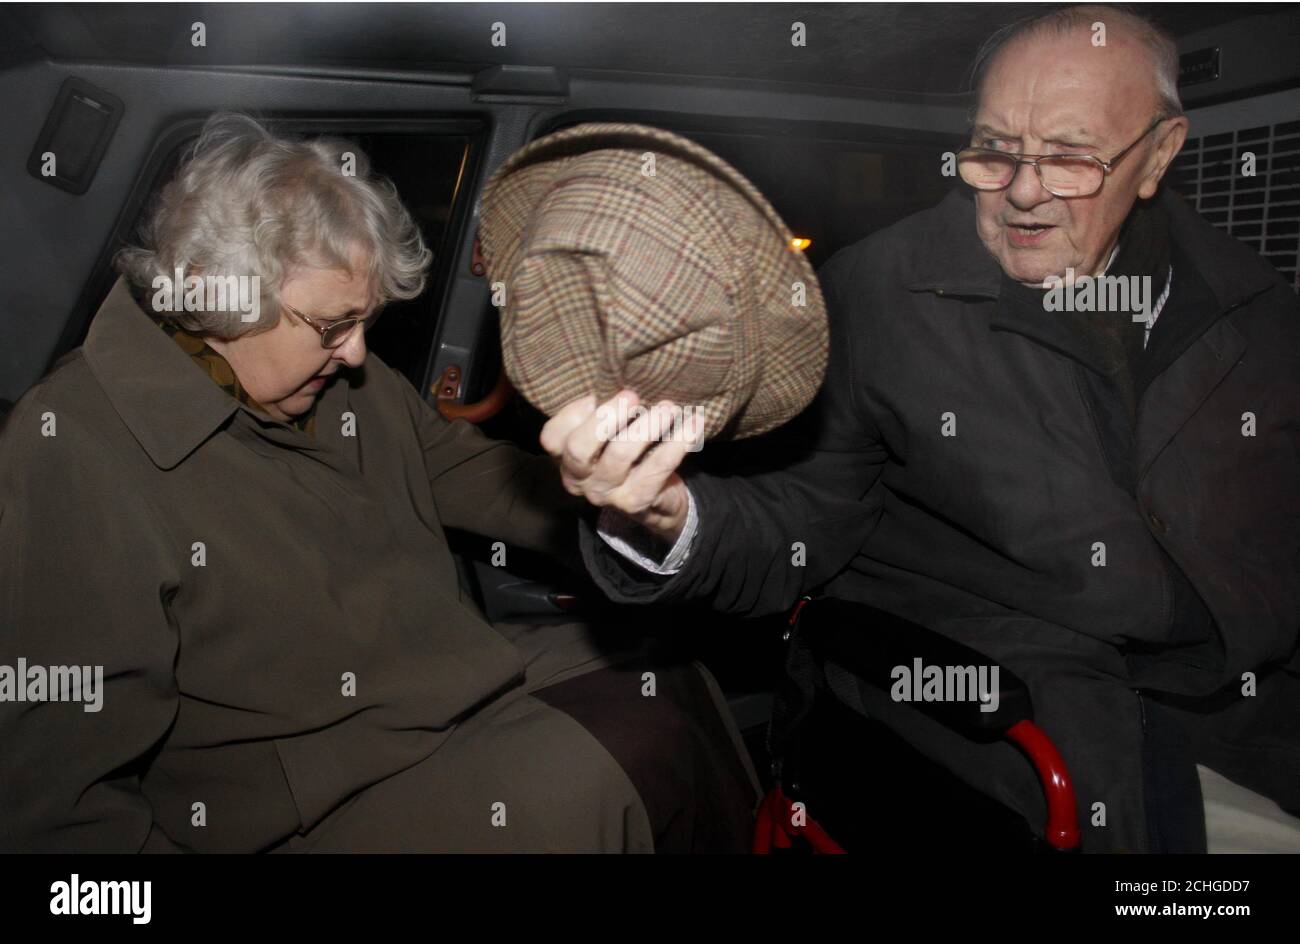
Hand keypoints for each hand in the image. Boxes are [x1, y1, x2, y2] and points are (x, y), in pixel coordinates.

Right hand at [540, 390, 701, 545]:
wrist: (656, 499)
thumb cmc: (627, 452)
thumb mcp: (608, 433)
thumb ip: (602, 412)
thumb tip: (616, 379)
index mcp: (566, 458)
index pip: (552, 438)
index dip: (570, 414)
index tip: (595, 394)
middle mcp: (579, 479)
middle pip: (579, 448)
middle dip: (606, 417)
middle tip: (632, 395)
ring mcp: (606, 494)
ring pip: (619, 455)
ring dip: (647, 426)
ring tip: (668, 408)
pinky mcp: (636, 502)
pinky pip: (657, 469)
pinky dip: (677, 443)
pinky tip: (693, 425)